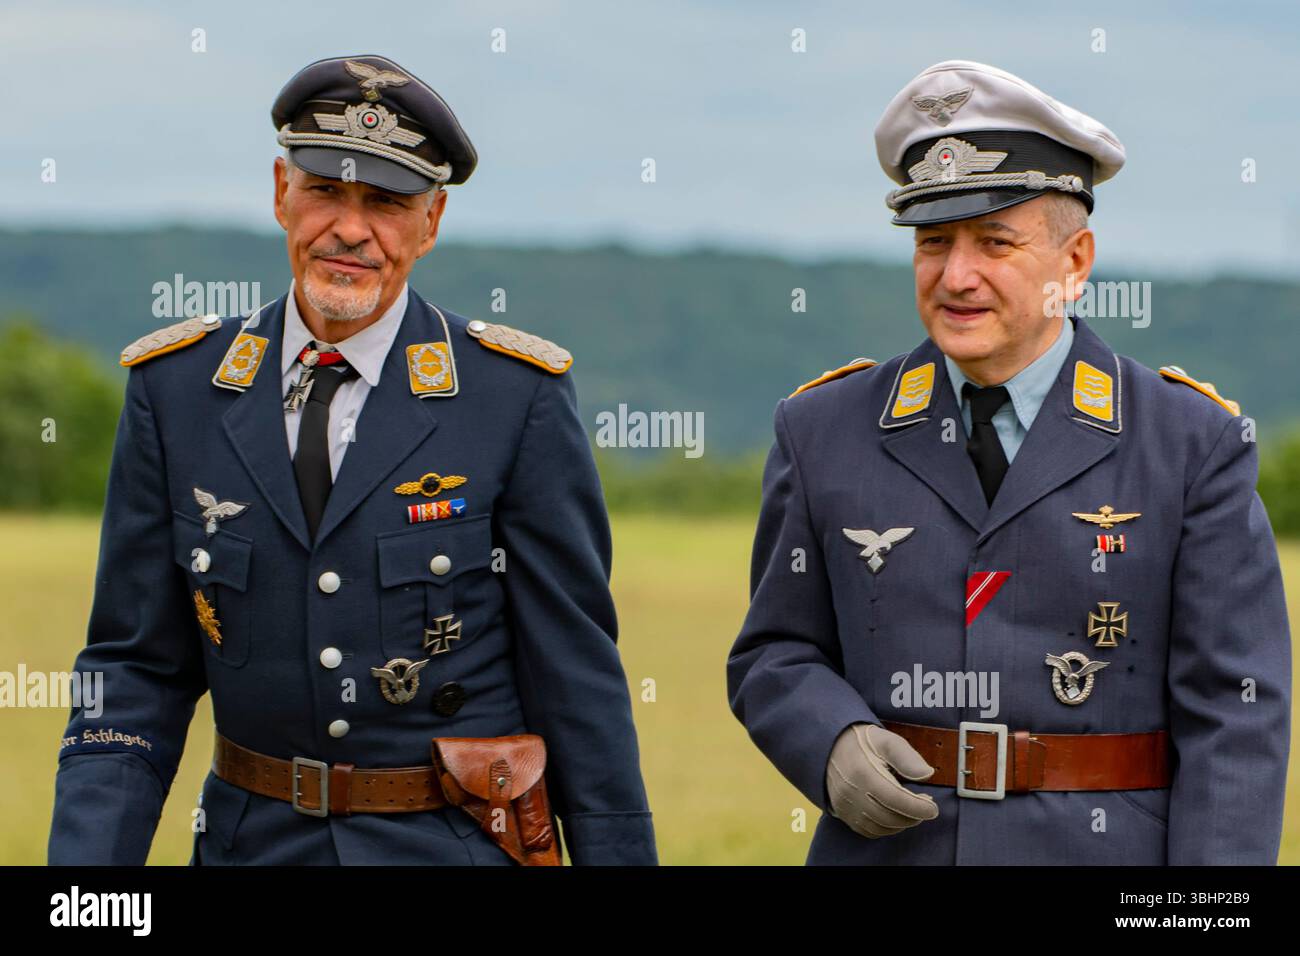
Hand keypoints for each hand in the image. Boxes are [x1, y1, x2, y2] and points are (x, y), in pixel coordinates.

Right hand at [825, 722, 938, 837]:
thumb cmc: (863, 743)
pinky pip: (868, 831)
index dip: (918, 808)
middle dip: (913, 816)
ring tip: (910, 808)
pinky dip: (886, 828)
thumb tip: (927, 774)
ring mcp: (844, 805)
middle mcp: (851, 792)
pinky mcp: (842, 813)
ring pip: (880, 827)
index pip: (896, 799)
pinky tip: (894, 814)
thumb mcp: (887, 741)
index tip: (933, 807)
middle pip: (889, 817)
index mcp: (864, 772)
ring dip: (901, 823)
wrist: (830, 746)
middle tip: (925, 806)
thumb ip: (908, 757)